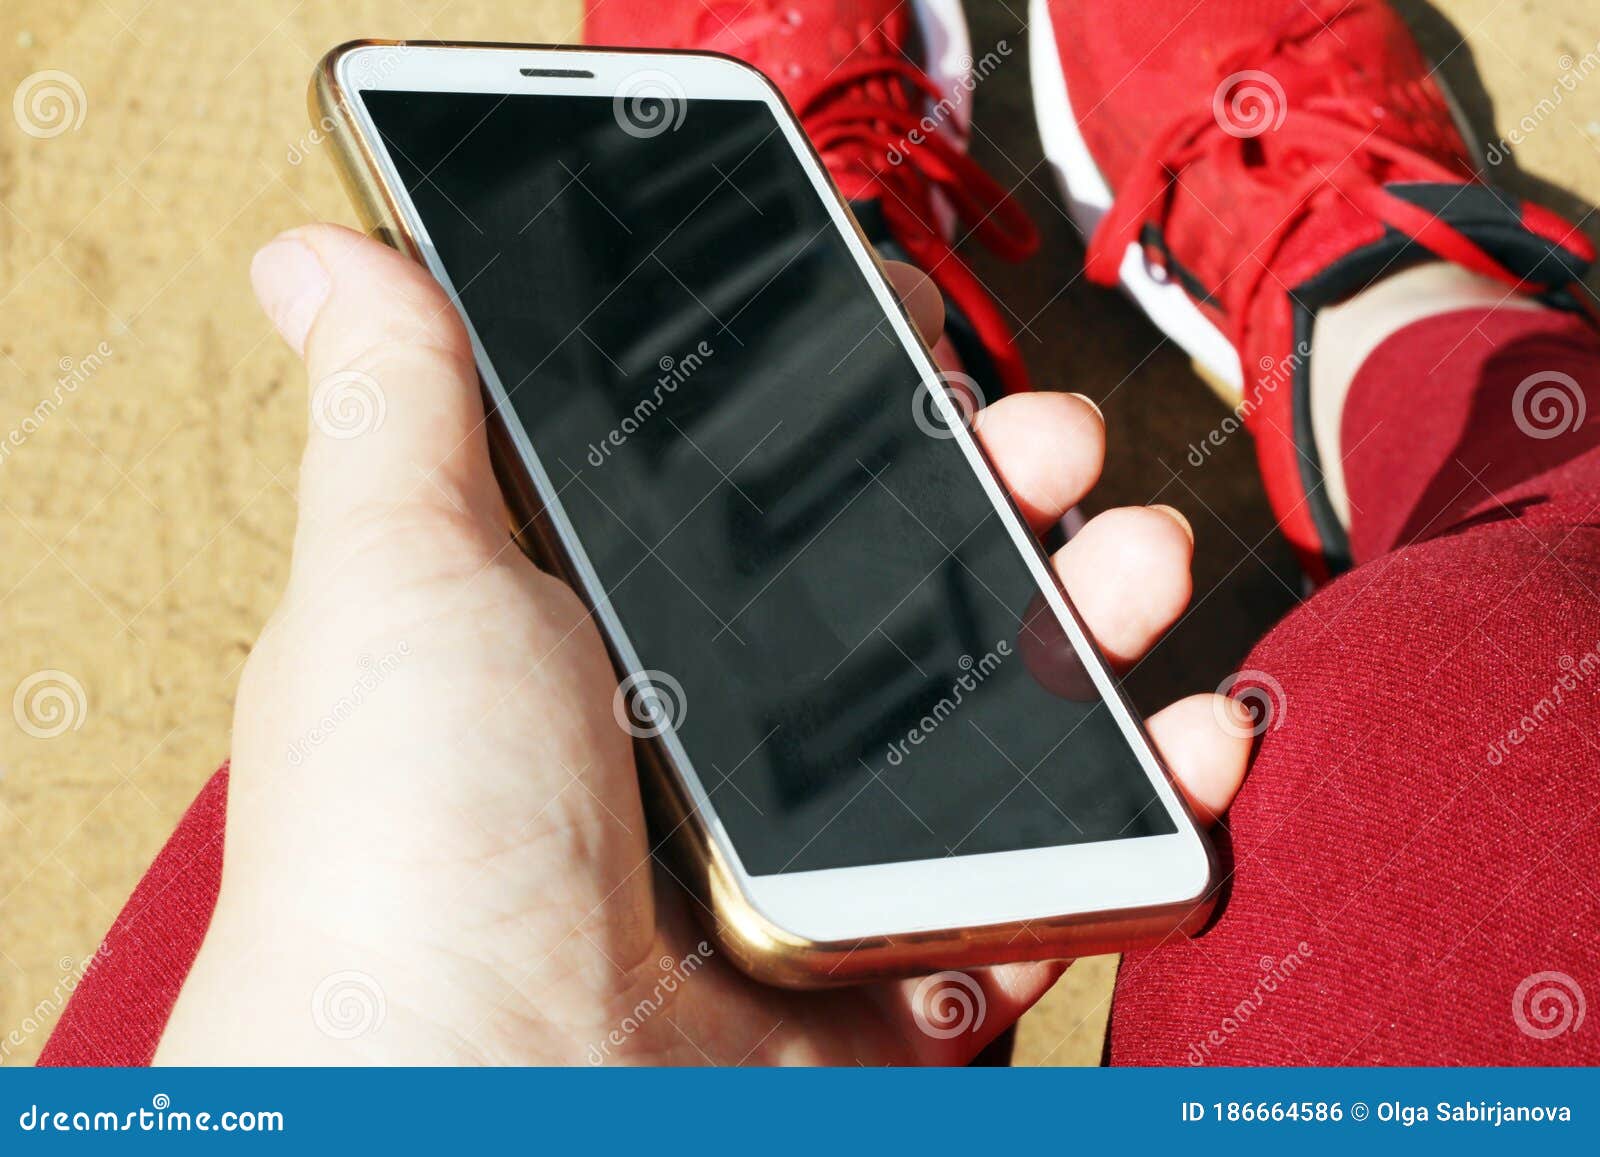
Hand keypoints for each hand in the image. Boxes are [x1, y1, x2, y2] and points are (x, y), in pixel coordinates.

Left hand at [155, 224, 1248, 1064]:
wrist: (483, 1093)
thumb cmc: (411, 838)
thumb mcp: (396, 580)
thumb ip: (402, 411)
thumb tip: (324, 257)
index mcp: (628, 638)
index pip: (778, 498)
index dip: (861, 418)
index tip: (916, 357)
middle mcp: (729, 741)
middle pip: (915, 589)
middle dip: (1011, 494)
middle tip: (1047, 447)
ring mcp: (825, 857)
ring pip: (1009, 716)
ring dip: (1103, 619)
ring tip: (1138, 564)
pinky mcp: (901, 965)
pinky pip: (1057, 878)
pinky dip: (1150, 810)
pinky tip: (1189, 739)